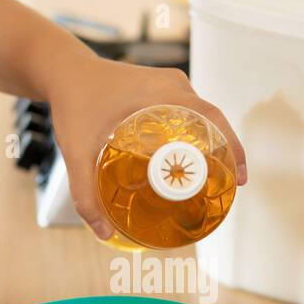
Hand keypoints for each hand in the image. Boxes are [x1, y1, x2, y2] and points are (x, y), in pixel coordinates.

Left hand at [45, 54, 246, 238]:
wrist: (64, 71)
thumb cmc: (73, 103)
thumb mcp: (77, 150)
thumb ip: (85, 192)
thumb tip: (101, 231)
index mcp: (164, 92)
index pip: (212, 117)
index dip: (233, 146)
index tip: (240, 177)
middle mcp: (173, 85)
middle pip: (212, 121)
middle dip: (225, 153)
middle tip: (227, 187)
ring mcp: (168, 85)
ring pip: (202, 117)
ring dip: (211, 144)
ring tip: (211, 178)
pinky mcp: (161, 89)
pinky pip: (188, 113)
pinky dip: (195, 135)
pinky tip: (188, 160)